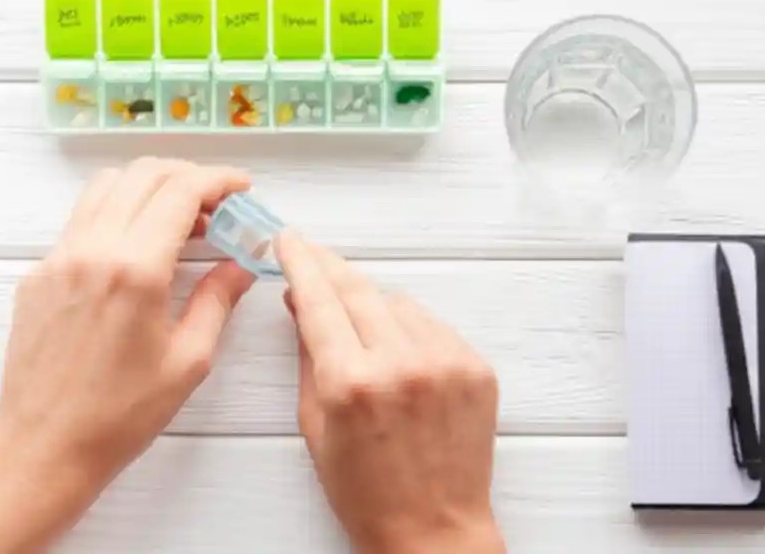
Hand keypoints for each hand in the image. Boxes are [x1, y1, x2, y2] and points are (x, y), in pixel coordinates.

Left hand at [0, 158, 255, 552]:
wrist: (45, 446)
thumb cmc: (118, 415)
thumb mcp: (188, 359)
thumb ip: (217, 300)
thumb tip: (240, 266)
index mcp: (134, 270)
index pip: (180, 191)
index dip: (218, 180)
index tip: (240, 187)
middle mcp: (92, 251)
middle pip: (144, 175)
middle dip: (188, 176)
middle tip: (217, 202)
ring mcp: (59, 259)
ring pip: (107, 186)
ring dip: (150, 186)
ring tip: (180, 219)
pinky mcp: (39, 274)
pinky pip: (82, 219)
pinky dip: (118, 212)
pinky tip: (138, 247)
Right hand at [277, 231, 504, 553]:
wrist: (433, 530)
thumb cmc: (366, 492)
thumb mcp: (316, 425)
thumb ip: (308, 356)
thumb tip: (300, 301)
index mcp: (350, 382)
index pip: (319, 300)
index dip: (300, 262)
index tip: (289, 240)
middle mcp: (401, 364)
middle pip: (358, 289)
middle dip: (330, 269)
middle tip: (311, 254)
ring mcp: (445, 363)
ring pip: (398, 302)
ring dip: (373, 306)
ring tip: (362, 337)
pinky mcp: (476, 367)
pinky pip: (434, 325)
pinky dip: (411, 331)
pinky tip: (401, 359)